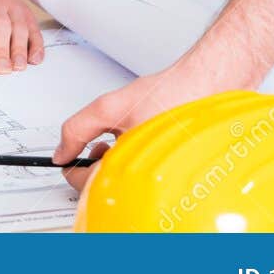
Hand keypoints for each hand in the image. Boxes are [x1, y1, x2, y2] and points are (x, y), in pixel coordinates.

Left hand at [0, 0, 43, 72]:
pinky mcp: (26, 15)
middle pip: (1, 25)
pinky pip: (35, 30)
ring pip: (20, 27)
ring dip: (21, 49)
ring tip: (18, 67)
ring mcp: (13, 10)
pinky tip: (34, 59)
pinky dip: (37, 45)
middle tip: (2, 69)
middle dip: (2, 49)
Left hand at [53, 64, 212, 191]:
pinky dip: (137, 163)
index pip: (90, 186)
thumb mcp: (112, 106)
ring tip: (120, 141)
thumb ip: (79, 129)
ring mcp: (167, 179)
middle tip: (98, 146)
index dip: (73, 170)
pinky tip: (140, 144)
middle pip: (111, 187)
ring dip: (116, 164)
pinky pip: (148, 177)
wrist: (211, 86)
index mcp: (135, 169)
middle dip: (97, 166)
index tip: (68, 161)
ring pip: (129, 183)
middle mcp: (154, 181)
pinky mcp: (178, 174)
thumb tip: (62, 151)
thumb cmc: (174, 95)